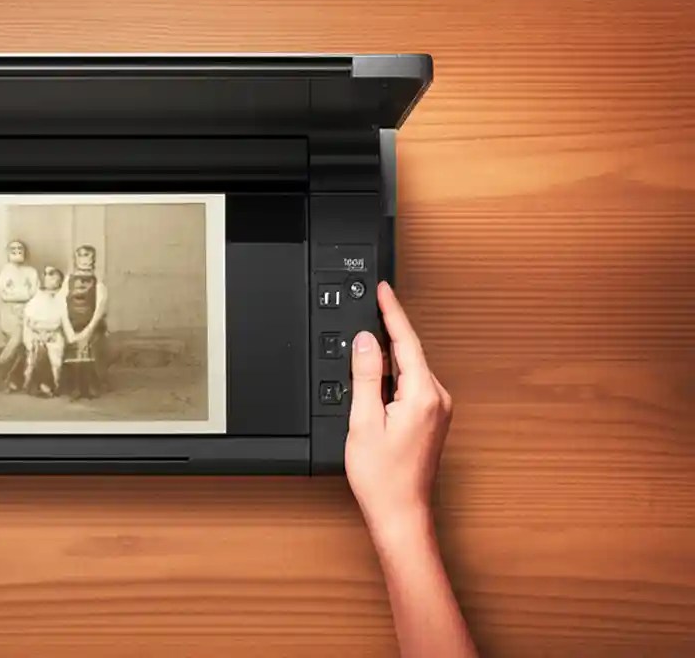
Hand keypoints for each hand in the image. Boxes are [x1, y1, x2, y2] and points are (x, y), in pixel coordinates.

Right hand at [346, 282, 453, 544]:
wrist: (401, 512)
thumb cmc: (382, 477)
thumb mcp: (364, 421)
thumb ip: (365, 376)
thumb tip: (366, 341)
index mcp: (422, 395)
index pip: (406, 341)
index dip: (392, 311)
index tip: (383, 289)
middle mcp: (437, 399)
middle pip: (409, 352)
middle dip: (387, 332)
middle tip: (368, 309)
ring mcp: (438, 409)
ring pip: (410, 369)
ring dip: (388, 357)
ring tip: (364, 352)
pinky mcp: (432, 418)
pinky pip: (412, 384)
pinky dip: (393, 376)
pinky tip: (376, 382)